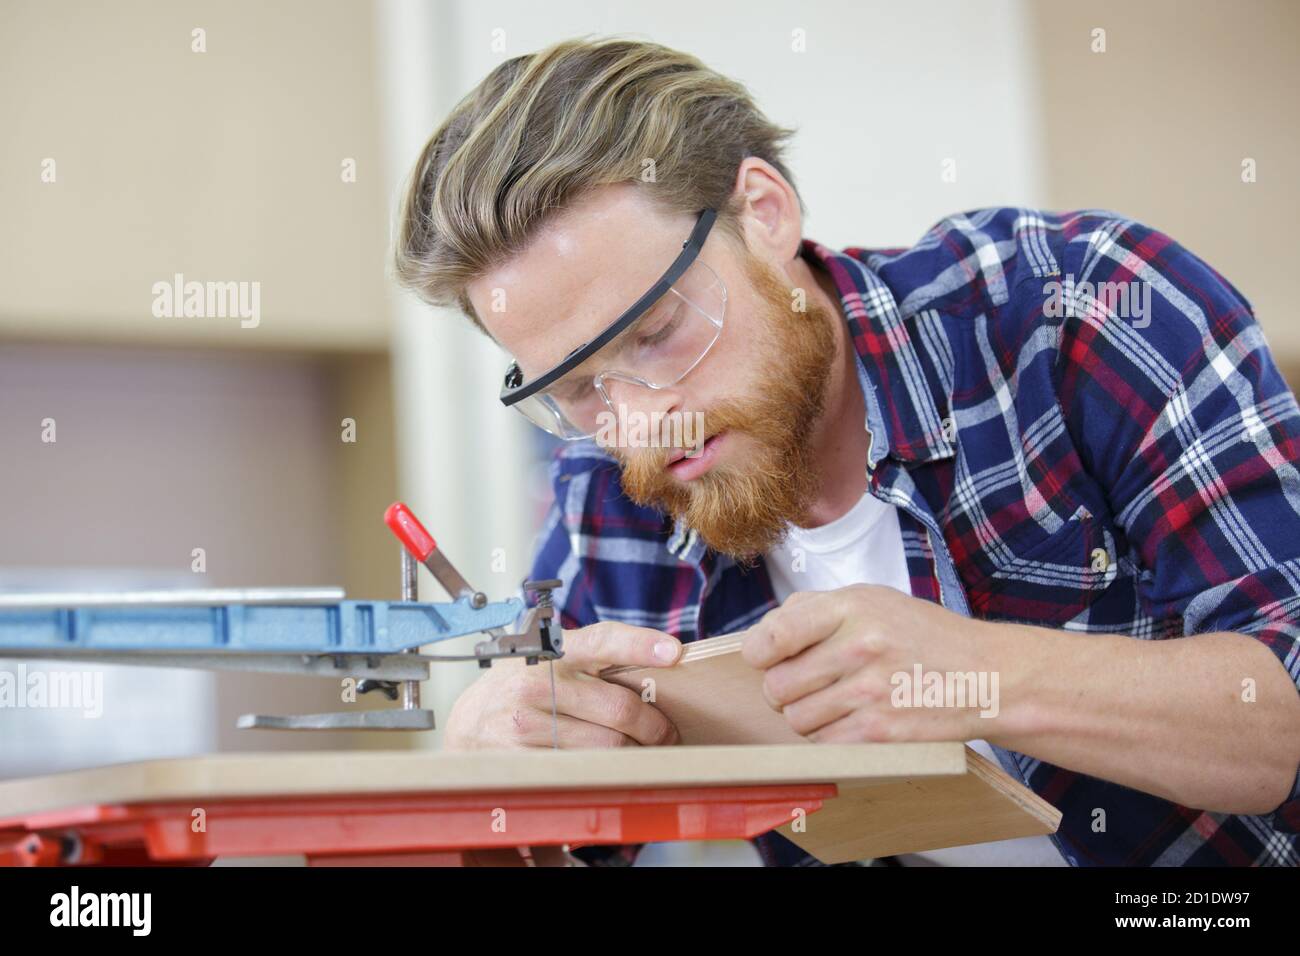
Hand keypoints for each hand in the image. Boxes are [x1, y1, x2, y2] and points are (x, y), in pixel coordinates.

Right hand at [444, 621, 683, 748]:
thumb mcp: (549, 659)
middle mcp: (536, 685)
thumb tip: (661, 666)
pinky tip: (611, 767)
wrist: (468, 723)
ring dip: (637, 752)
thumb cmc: (522, 686)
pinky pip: (587, 771)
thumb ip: (594, 660)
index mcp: (550, 652)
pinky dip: (609, 771)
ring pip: (609, 746)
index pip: (601, 640)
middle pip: (619, 710)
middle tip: (667, 732)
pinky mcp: (524, 761)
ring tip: (642, 750)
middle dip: (655, 726)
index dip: (640, 645)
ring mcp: (527, 725)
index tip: (673, 652)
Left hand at [741, 585, 1014, 742]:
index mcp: (850, 607)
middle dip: (784, 689)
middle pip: (776, 686)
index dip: (759, 653)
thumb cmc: (922, 636)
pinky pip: (824, 744)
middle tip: (809, 683)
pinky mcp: (882, 732)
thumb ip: (813, 609)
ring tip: (837, 701)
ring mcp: (871, 692)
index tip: (767, 657)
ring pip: (796, 719)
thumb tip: (762, 636)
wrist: (986, 676)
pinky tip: (854, 720)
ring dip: (807, 716)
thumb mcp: (871, 600)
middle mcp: (860, 647)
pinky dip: (831, 738)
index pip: (773, 637)